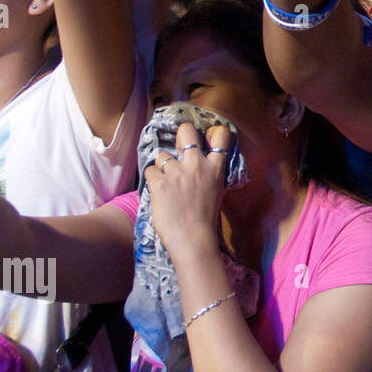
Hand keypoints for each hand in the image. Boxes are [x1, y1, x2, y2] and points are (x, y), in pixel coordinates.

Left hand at [146, 123, 231, 260]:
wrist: (193, 239)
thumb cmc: (205, 220)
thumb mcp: (215, 192)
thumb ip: (208, 175)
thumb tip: (199, 166)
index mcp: (214, 169)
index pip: (221, 137)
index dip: (214, 133)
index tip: (206, 138)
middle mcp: (196, 165)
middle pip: (187, 132)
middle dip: (182, 134)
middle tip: (179, 146)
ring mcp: (177, 172)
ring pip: (162, 155)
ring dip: (162, 166)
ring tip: (165, 181)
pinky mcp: (159, 182)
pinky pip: (150, 171)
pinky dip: (152, 180)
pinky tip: (157, 192)